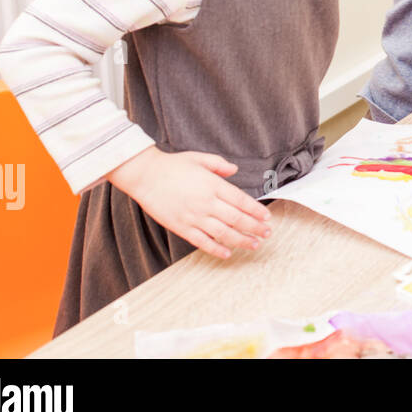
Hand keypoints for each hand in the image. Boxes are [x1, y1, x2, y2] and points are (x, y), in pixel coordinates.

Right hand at [107, 147, 272, 259]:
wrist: (145, 176)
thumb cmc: (171, 166)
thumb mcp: (199, 158)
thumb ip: (219, 165)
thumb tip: (234, 170)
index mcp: (212, 185)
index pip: (241, 201)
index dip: (256, 211)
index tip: (267, 218)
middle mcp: (206, 203)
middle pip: (237, 219)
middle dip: (255, 228)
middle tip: (267, 233)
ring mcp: (194, 217)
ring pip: (223, 233)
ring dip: (241, 240)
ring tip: (254, 244)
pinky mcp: (181, 227)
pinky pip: (202, 242)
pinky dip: (216, 249)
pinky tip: (228, 253)